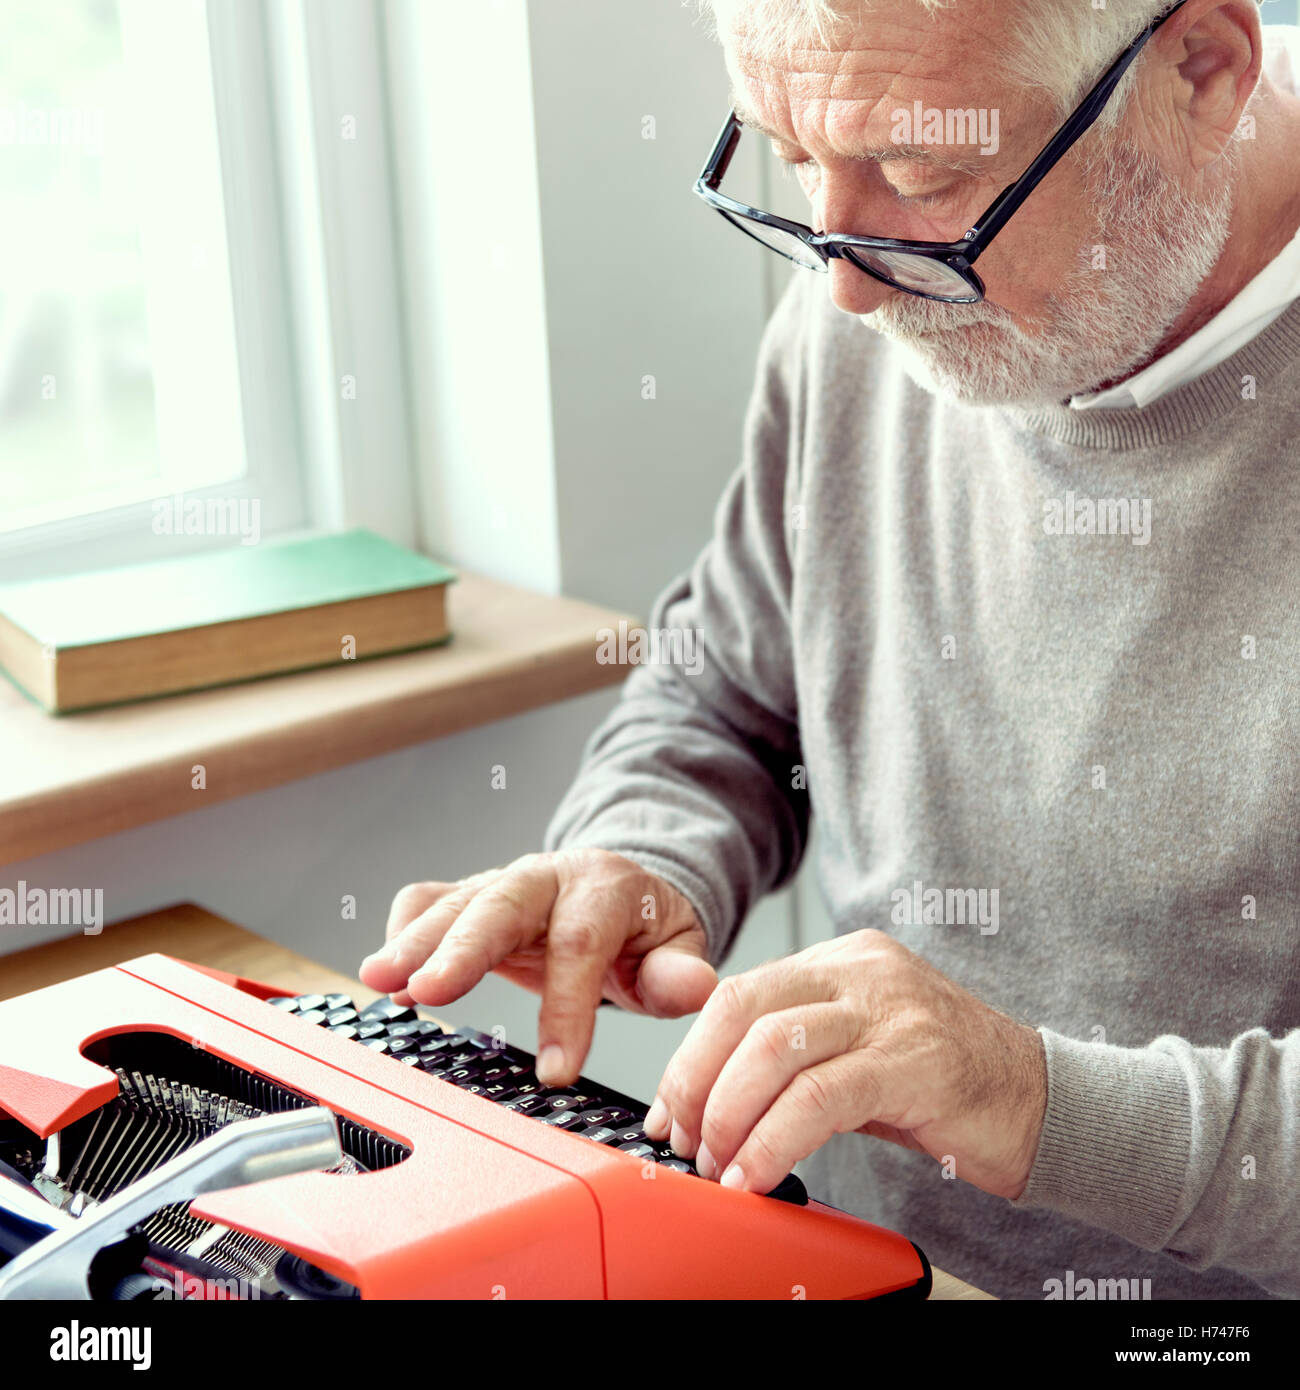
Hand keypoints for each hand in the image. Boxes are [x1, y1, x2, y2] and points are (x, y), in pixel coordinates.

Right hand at [359, 849, 715, 1085]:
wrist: (618, 888)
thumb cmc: (643, 927)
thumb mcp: (677, 945)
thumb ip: (680, 972)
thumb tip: (695, 988)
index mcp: (603, 888)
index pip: (580, 943)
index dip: (567, 1006)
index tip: (558, 1071)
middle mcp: (544, 877)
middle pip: (499, 906)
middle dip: (461, 949)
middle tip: (428, 990)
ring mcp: (500, 883)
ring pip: (453, 903)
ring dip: (414, 942)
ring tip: (379, 978)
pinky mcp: (468, 895)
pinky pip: (427, 901)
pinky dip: (403, 933)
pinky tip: (389, 978)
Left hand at [642, 928, 1046, 1199]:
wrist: (1048, 1103)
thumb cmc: (948, 1085)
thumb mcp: (861, 1049)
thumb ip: (798, 1057)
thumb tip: (713, 1103)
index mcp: (842, 961)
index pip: (739, 993)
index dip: (691, 1055)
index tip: (670, 1110)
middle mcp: (863, 970)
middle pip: (743, 1009)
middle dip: (697, 1081)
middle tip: (686, 1140)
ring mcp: (891, 1010)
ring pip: (773, 1048)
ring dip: (729, 1116)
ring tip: (720, 1165)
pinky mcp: (917, 1061)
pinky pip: (821, 1097)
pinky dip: (774, 1141)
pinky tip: (758, 1174)